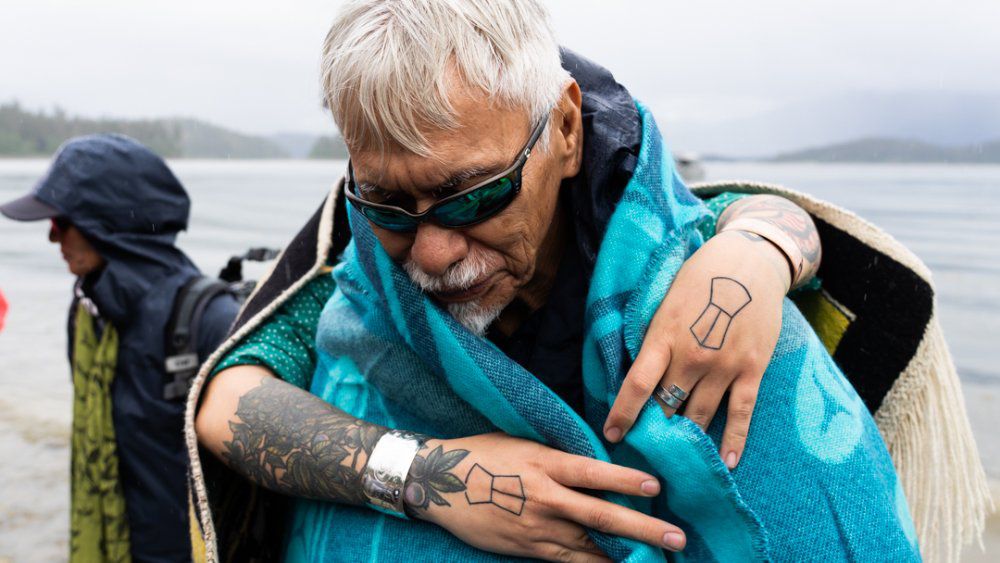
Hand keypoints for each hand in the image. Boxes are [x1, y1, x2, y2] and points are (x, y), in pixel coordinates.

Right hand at [406, 432, 685, 561]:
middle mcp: (545, 497)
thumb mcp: (522, 443)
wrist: (438, 484)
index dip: (625, 480)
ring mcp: (537, 528)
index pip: (592, 472)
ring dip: (627, 553)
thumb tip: (597, 457)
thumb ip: (558, 454)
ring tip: (661, 558)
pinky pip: (570, 561)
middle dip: (643, 528)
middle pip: (601, 516)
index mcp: (544, 464)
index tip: (655, 487)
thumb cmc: (482, 454)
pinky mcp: (528, 549)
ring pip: (591, 545)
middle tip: (677, 537)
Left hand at [602, 230, 789, 468]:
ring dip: (687, 437)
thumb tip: (635, 370)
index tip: (612, 434)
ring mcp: (724, 365)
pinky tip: (727, 462)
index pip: (636, 385)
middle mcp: (692, 356)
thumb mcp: (664, 302)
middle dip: (655, 429)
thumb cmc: (699, 277)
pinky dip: (734, 440)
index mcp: (664, 336)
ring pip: (699, 414)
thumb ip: (654, 337)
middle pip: (667, 405)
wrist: (748, 261)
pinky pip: (741, 412)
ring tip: (677, 457)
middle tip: (646, 447)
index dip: (622, 414)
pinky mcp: (751, 369)